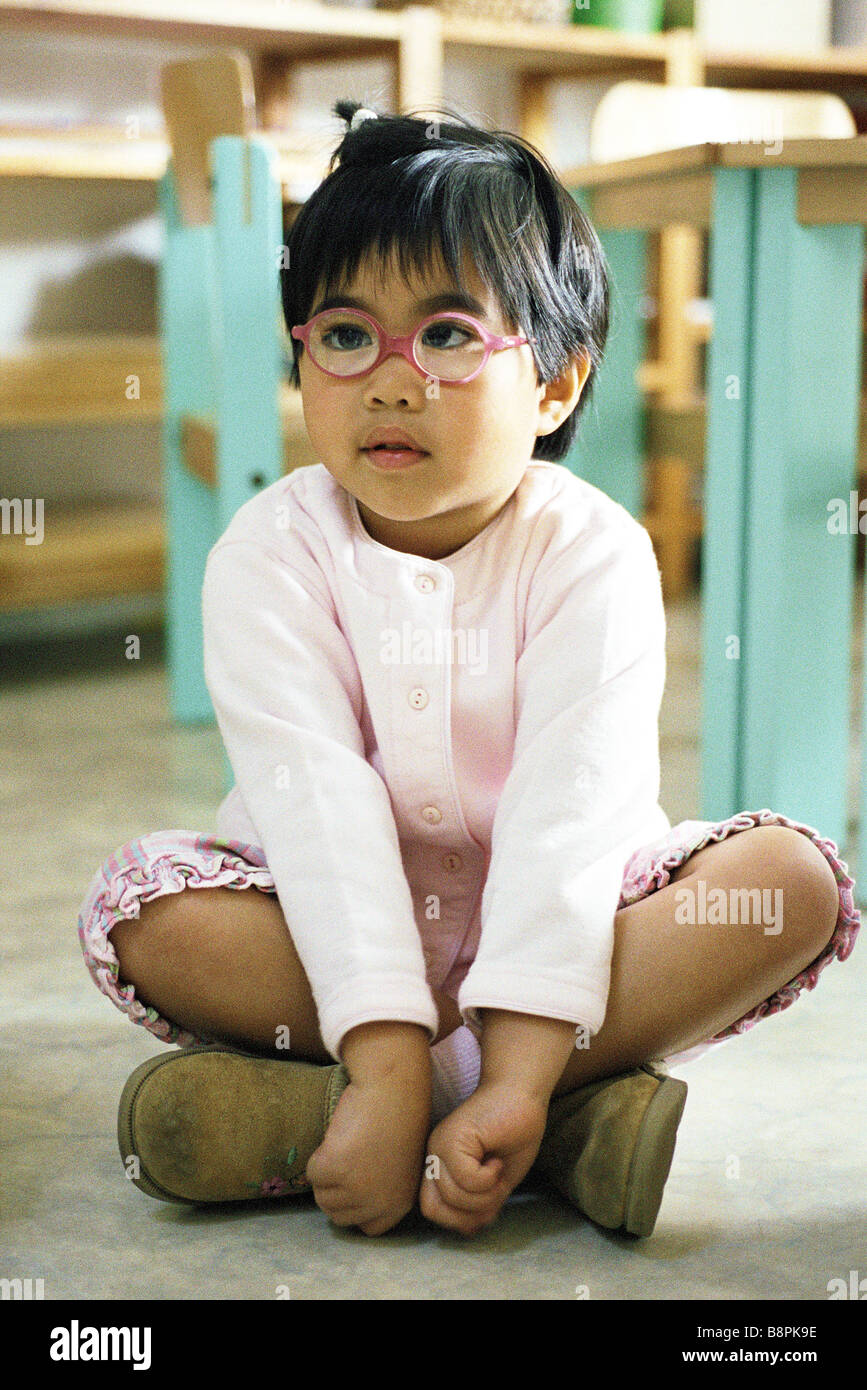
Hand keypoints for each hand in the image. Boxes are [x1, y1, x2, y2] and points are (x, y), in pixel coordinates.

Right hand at [306, 1076, 429, 1235]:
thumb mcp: (400, 1166)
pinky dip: (319, 1154)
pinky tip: (340, 1136)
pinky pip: (312, 1173)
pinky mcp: (334, 1168)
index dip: (357, 1206)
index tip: (357, 1183)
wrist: (392, 1088)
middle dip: (338, 1189)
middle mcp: (378, 1203)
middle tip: (351, 1156)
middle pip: (338, 1215)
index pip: (368, 1228)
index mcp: (398, 1204)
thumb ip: (382, 1190)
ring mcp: (356, 1189)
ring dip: (327, 1173)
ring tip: (348, 1144)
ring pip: (322, 1197)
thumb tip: (353, 1202)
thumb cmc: (397, 1119)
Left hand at [419, 1081, 548, 1235]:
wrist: (523, 1095)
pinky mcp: (454, 1137)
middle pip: (435, 1209)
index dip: (461, 1219)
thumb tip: (469, 1229)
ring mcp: (440, 1145)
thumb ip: (480, 1203)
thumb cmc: (513, 1133)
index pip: (432, 1210)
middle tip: (495, 1191)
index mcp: (440, 1166)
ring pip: (452, 1197)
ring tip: (497, 1172)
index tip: (489, 1203)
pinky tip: (497, 1160)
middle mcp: (433, 1155)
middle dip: (470, 1213)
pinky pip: (466, 1179)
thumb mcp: (496, 1181)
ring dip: (484, 1195)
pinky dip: (488, 1178)